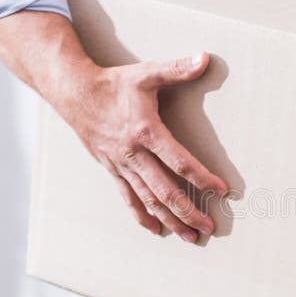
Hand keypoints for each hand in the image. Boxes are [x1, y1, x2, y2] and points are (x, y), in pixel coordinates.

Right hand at [0, 12, 227, 242]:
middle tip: (210, 227)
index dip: (202, 178)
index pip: (179, 161)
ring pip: (148, 200)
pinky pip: (129, 198)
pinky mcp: (112, 170)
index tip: (222, 191)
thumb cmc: (114, 83)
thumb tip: (205, 59)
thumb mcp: (147, 73)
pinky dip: (143, 216)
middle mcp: (133, 154)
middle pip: (165, 190)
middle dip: (188, 211)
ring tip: (191, 237)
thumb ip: (178, 69)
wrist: (73, 93)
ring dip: (170, 220)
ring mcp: (121, 165)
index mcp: (146, 131)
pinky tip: (157, 230)